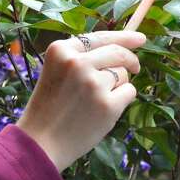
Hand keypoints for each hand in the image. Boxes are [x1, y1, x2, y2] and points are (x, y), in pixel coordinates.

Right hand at [15, 31, 144, 171]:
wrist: (40, 142)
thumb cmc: (48, 109)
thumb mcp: (55, 72)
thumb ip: (80, 59)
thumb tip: (120, 49)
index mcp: (60, 50)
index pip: (99, 37)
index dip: (123, 37)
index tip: (140, 38)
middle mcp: (77, 62)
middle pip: (118, 52)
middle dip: (131, 59)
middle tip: (135, 67)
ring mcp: (93, 83)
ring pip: (123, 74)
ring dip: (117, 85)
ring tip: (95, 101)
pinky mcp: (107, 104)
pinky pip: (129, 92)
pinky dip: (122, 100)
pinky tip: (102, 111)